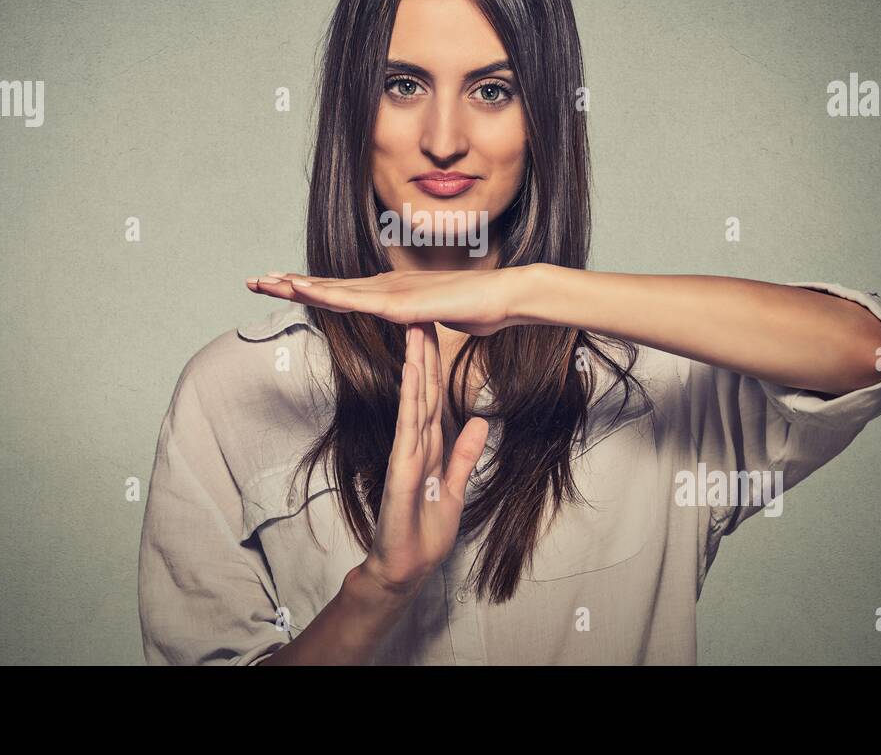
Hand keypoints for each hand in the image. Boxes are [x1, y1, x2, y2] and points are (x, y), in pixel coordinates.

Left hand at [244, 266, 534, 335]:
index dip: (308, 289)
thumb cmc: (479, 308)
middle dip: (289, 283)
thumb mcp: (438, 320)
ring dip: (299, 286)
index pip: (341, 293)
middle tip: (253, 280)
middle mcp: (386, 286)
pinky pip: (359, 302)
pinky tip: (306, 291)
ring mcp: (393, 293)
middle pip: (329, 287)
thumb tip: (413, 327)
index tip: (279, 286)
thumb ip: (420, 322)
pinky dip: (329, 294)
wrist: (506, 297)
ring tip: (267, 281)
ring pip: (336, 290)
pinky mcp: (403, 303)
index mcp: (390, 293)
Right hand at [359, 323, 489, 595]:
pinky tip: (410, 372)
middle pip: (420, 389)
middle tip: (422, 312)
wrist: (406, 568)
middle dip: (422, 352)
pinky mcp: (401, 468)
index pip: (431, 396)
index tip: (436, 331)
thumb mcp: (454, 487)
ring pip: (413, 399)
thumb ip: (464, 454)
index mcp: (427, 446)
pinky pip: (408, 426)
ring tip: (415, 329)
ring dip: (414, 364)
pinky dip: (409, 397)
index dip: (434, 363)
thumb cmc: (424, 531)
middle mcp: (414, 443)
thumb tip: (479, 421)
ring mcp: (405, 453)